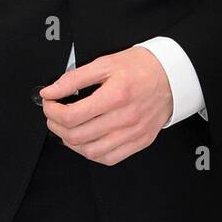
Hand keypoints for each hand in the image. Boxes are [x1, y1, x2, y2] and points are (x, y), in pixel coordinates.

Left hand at [39, 45, 172, 164]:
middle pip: (77, 135)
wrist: (172, 76)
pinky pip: (109, 158)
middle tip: (53, 115)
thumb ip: (74, 78)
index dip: (52, 111)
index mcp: (115, 95)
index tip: (49, 103)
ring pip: (91, 151)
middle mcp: (125, 118)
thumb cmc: (140, 67)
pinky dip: (91, 153)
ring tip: (67, 128)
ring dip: (70, 142)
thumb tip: (51, 92)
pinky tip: (86, 140)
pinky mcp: (139, 141)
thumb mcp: (105, 63)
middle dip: (56, 126)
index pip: (72, 115)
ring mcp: (133, 133)